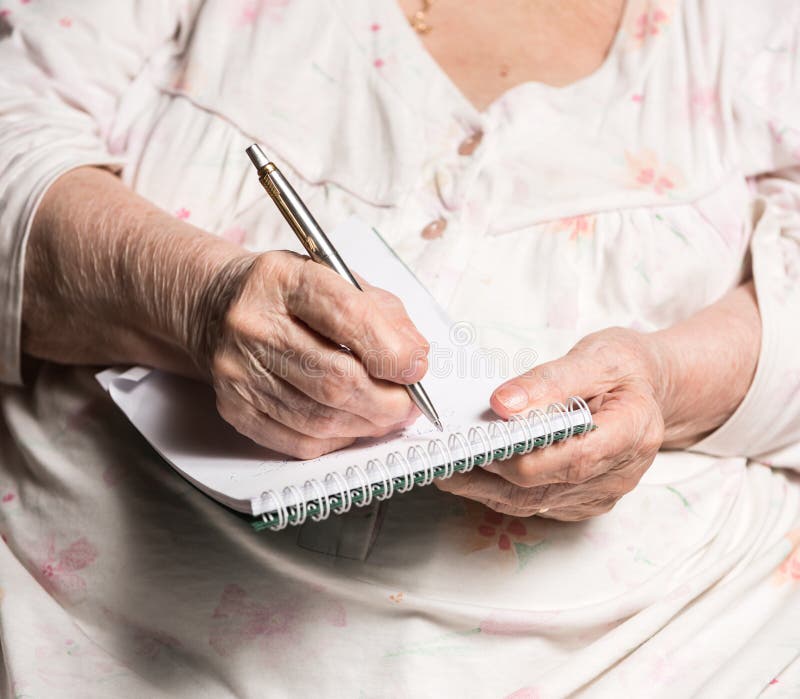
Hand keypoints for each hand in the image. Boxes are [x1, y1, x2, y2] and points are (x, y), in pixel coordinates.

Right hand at [197, 251, 429, 458]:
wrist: (218, 307)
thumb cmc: (290, 295)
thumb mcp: (338, 280)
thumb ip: (384, 314)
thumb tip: (416, 358)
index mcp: (285, 279)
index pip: (347, 316)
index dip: (390, 351)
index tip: (416, 368)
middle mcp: (254, 323)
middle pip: (335, 378)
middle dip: (386, 401)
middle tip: (409, 405)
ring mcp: (238, 369)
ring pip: (320, 418)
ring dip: (367, 425)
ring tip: (389, 417)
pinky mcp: (233, 406)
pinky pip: (298, 440)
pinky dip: (337, 440)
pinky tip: (353, 426)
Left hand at [436, 328, 666, 520]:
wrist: (647, 389)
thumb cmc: (624, 369)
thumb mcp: (596, 357)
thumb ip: (550, 381)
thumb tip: (503, 405)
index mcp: (633, 433)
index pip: (570, 458)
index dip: (519, 454)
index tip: (474, 438)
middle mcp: (620, 474)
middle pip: (542, 486)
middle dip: (489, 469)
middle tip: (446, 450)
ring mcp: (601, 494)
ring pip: (530, 503)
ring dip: (483, 487)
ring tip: (445, 464)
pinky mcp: (581, 502)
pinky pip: (533, 505)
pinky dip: (498, 490)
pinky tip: (472, 471)